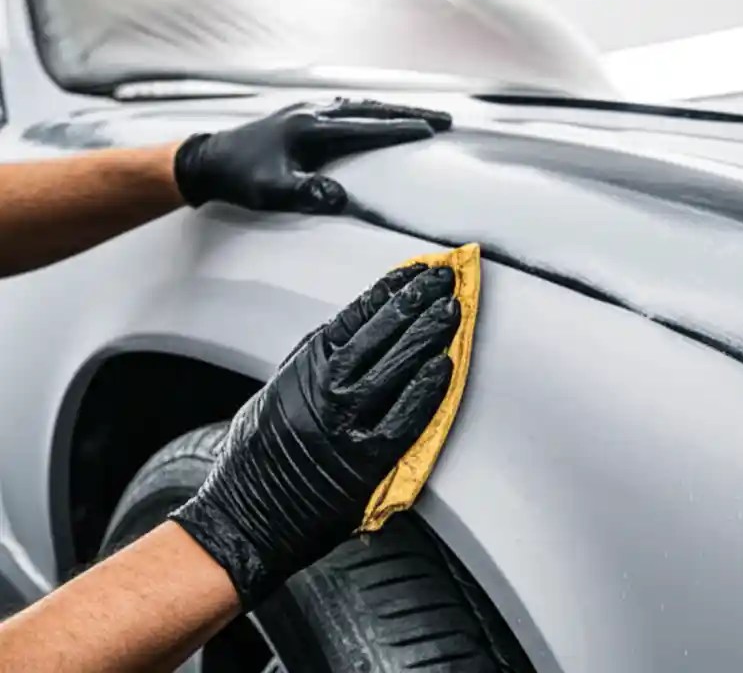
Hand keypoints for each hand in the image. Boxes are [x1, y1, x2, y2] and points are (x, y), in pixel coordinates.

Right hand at [171, 264, 459, 607]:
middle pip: (382, 334)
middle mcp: (326, 390)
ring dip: (429, 335)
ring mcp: (347, 425)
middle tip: (446, 279)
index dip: (390, 290)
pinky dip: (427, 391)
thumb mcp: (277, 392)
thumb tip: (355, 326)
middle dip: (417, 301)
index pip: (356, 316)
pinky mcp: (366, 462)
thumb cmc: (256, 458)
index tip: (416, 270)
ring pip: (398, 369)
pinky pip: (406, 419)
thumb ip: (313, 360)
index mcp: (304, 368)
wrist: (241, 519)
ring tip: (452, 310)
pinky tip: (446, 366)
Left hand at [173, 98, 451, 212]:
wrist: (208, 160)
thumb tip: (340, 198)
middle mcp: (313, 113)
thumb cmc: (241, 179)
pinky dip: (371, 109)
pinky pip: (347, 106)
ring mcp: (307, 109)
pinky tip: (377, 114)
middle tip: (444, 119)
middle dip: (410, 113)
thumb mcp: (272, 193)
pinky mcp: (301, 114)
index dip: (401, 128)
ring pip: (361, 105)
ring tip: (422, 115)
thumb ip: (307, 194)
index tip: (432, 130)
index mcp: (312, 130)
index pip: (368, 128)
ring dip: (393, 109)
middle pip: (372, 109)